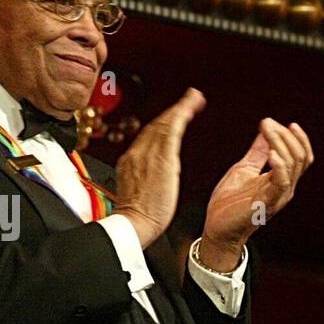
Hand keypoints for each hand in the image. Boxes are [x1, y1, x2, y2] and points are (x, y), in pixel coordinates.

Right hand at [114, 88, 205, 248]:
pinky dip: (181, 115)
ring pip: (164, 124)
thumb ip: (144, 179)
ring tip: (195, 98)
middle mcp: (136, 153)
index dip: (161, 124)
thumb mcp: (136, 192)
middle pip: (155, 126)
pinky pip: (171, 130)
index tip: (173, 117)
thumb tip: (154, 176)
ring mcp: (147, 153)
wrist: (132, 224)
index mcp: (129, 162)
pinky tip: (190, 107)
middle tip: (190, 99)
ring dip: (180, 108)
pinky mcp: (161, 157)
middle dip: (172, 111)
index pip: (147, 136)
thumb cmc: (136, 217)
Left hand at [200, 118, 313, 266]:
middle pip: (299, 157)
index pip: (301, 156)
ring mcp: (278, 197)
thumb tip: (264, 131)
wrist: (217, 229)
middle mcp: (285, 188)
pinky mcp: (266, 204)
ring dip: (281, 143)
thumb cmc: (230, 202)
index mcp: (281, 180)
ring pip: (293, 165)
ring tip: (266, 131)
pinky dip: (280, 166)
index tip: (278, 122)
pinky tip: (272, 153)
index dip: (296, 137)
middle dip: (285, 135)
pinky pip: (281, 184)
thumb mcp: (244, 169)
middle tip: (266, 123)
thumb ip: (257, 152)